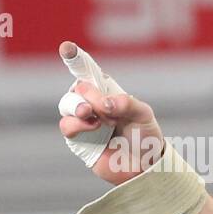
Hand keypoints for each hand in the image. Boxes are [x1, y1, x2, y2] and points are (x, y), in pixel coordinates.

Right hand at [57, 41, 163, 186]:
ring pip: (68, 105)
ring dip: (80, 108)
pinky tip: (95, 127)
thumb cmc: (145, 136)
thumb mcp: (144, 115)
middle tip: (104, 109)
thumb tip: (104, 103)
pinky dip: (79, 124)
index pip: (87, 70)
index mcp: (106, 91)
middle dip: (89, 96)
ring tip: (94, 116)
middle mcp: (91, 102)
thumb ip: (127, 104)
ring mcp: (83, 120)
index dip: (74, 58)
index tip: (66, 48)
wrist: (146, 166)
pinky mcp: (77, 138)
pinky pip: (67, 125)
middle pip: (78, 89)